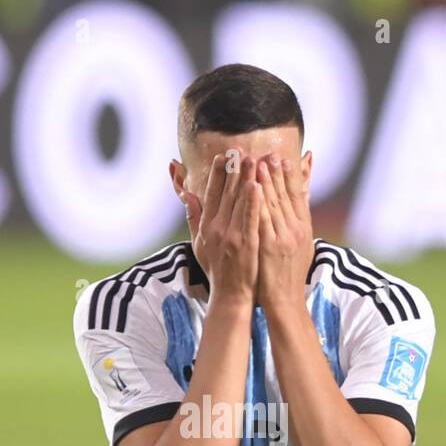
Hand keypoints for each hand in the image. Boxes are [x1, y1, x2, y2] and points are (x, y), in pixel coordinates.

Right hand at [181, 150, 260, 303]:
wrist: (230, 296)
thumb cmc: (217, 270)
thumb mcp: (199, 243)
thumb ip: (194, 217)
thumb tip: (187, 194)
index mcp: (207, 226)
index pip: (212, 194)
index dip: (218, 174)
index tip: (224, 156)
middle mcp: (217, 228)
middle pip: (226, 193)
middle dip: (233, 170)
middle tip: (240, 149)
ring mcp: (232, 236)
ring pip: (239, 202)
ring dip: (246, 179)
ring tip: (253, 159)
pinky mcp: (246, 244)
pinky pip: (250, 219)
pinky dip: (253, 201)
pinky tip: (258, 185)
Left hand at [254, 154, 313, 310]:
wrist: (285, 301)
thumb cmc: (288, 273)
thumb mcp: (301, 245)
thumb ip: (299, 220)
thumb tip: (301, 198)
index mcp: (303, 227)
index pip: (297, 195)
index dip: (290, 175)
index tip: (282, 158)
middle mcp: (296, 229)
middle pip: (285, 194)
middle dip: (276, 172)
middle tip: (268, 152)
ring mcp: (283, 237)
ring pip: (273, 203)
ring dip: (265, 180)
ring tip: (258, 161)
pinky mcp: (269, 245)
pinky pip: (262, 218)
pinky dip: (257, 201)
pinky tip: (251, 186)